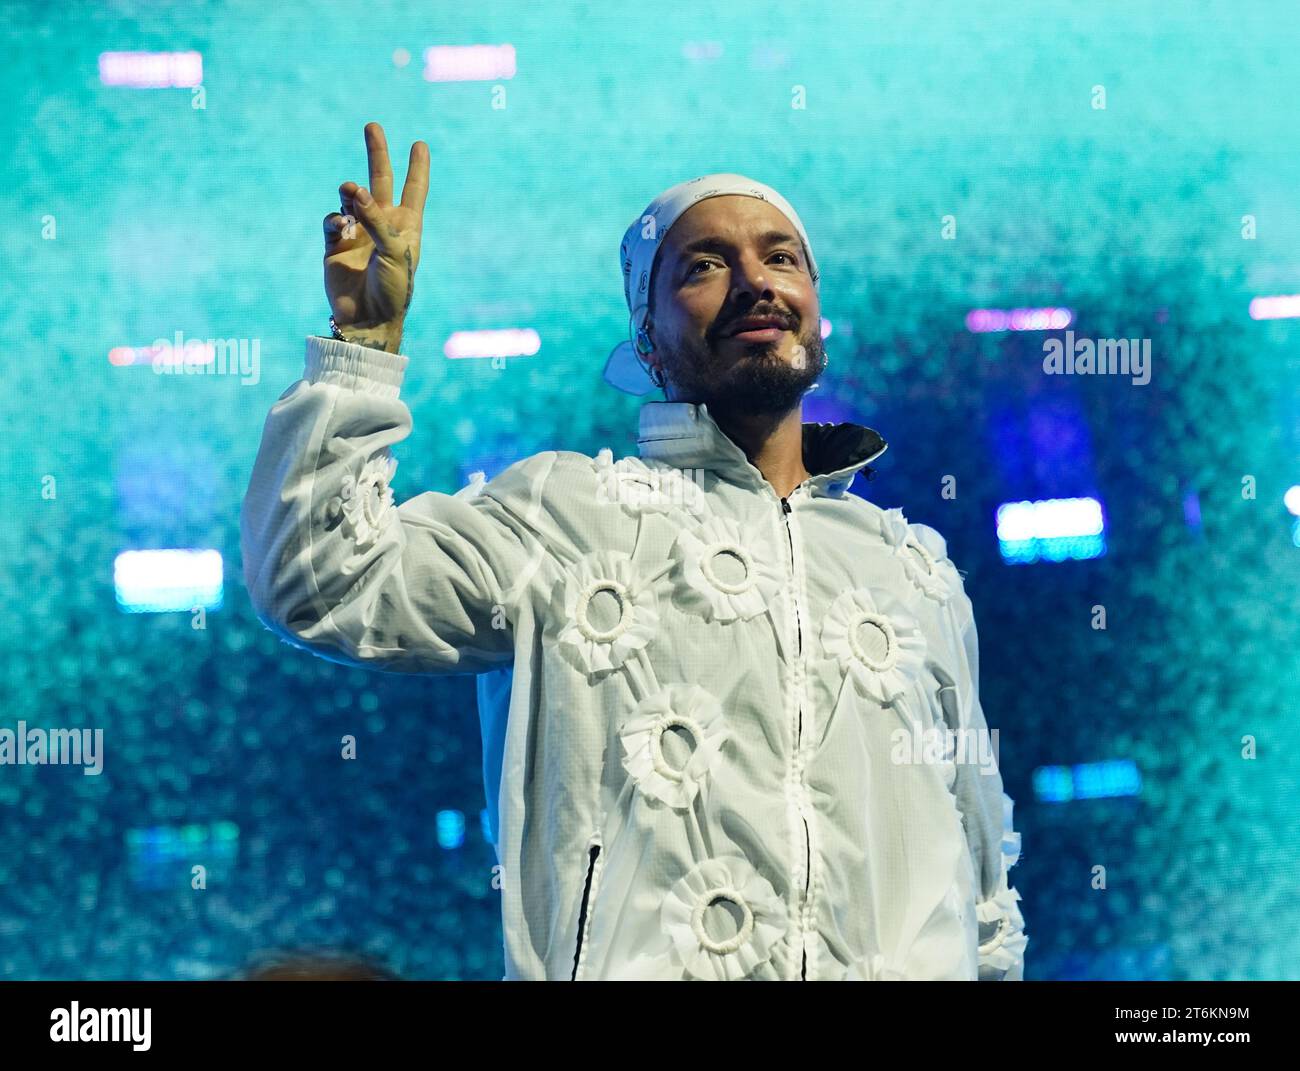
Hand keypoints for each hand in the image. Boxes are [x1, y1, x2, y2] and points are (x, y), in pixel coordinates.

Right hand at [323, 122, 428, 353]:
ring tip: (350, 191)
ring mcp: (358, 232)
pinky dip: (336, 218)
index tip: (420, 144)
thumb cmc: (392, 289)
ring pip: (351, 196)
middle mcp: (383, 225)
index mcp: (407, 226)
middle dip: (377, 154)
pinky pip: (332, 219)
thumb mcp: (394, 252)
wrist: (368, 319)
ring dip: (350, 190)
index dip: (417, 168)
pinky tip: (341, 227)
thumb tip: (354, 189)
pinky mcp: (335, 244)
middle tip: (372, 125)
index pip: (414, 190)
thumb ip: (376, 218)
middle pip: (380, 180)